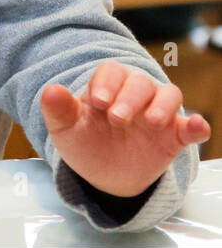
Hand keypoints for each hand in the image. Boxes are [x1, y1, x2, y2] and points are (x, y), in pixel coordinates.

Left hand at [41, 61, 210, 196]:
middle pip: (139, 82)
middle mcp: (134, 95)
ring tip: (151, 121)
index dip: (106, 83)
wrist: (103, 176)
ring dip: (162, 105)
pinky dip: (197, 126)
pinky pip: (191, 127)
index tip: (97, 102)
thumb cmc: (84, 143)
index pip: (111, 71)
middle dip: (129, 97)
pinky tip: (197, 127)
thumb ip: (58, 110)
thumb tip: (50, 90)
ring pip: (168, 94)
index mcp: (106, 88)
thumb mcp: (65, 129)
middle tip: (117, 118)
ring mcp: (156, 114)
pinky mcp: (174, 136)